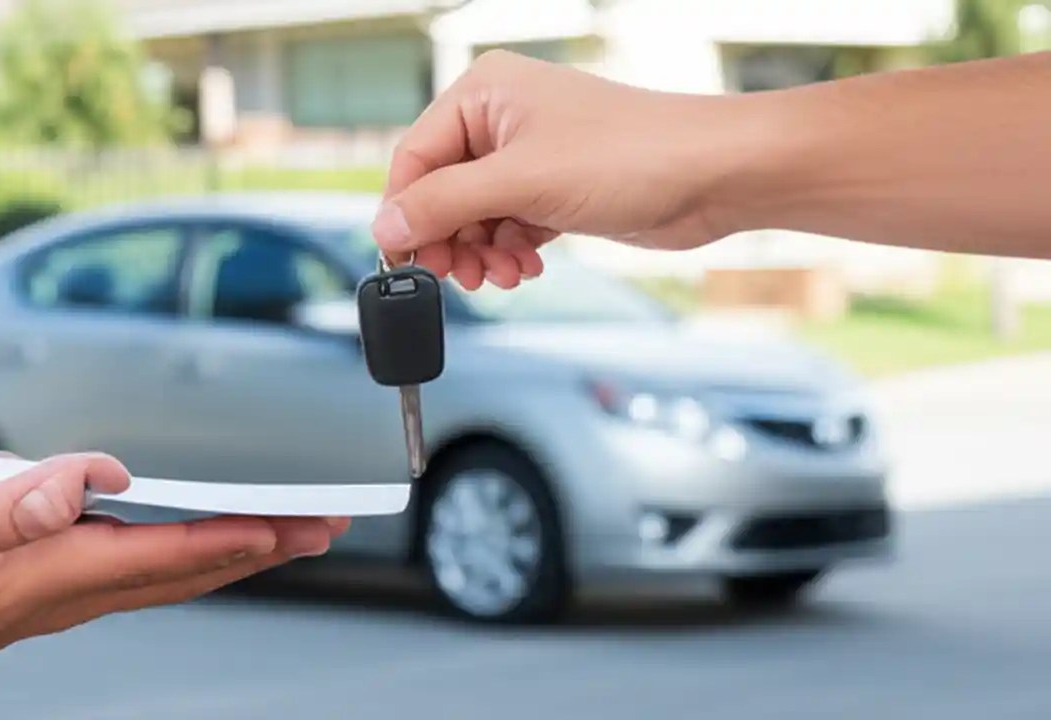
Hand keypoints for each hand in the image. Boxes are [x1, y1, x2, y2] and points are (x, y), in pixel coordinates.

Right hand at [0, 453, 347, 688]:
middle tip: (319, 531)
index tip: (301, 526)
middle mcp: (29, 600)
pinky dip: (154, 559)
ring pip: (141, 581)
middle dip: (249, 552)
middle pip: (167, 578)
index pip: (157, 562)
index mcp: (18, 582)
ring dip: (211, 557)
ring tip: (267, 537)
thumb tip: (90, 480)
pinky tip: (161, 549)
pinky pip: (100, 578)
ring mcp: (13, 603)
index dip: (235, 542)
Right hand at [372, 50, 756, 288]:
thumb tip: (386, 226)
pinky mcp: (555, 188)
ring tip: (502, 273)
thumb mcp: (520, 182)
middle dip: (449, 239)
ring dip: (481, 253)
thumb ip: (443, 205)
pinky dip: (510, 251)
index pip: (415, 157)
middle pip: (442, 192)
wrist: (712, 175)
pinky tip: (526, 265)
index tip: (403, 260)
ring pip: (475, 216)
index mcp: (484, 93)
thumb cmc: (632, 154)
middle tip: (459, 277)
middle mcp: (502, 119)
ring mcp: (530, 155)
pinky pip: (508, 225)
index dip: (405, 213)